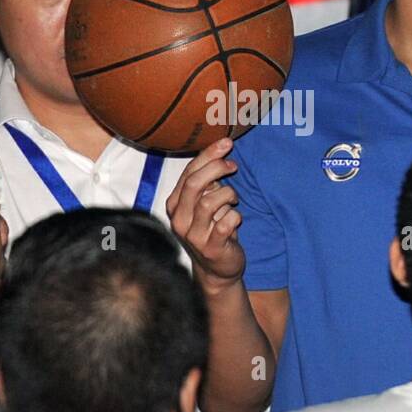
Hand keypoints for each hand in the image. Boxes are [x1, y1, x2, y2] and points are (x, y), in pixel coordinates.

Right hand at [166, 137, 245, 293]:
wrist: (217, 268)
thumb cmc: (213, 228)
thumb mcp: (206, 203)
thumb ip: (208, 182)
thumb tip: (221, 154)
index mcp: (174, 203)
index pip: (188, 173)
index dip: (208, 155)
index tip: (226, 143)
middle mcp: (179, 219)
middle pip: (194, 184)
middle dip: (216, 168)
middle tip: (233, 166)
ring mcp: (193, 235)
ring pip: (210, 202)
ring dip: (228, 194)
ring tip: (234, 199)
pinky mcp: (211, 247)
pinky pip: (227, 221)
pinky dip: (236, 215)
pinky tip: (236, 218)